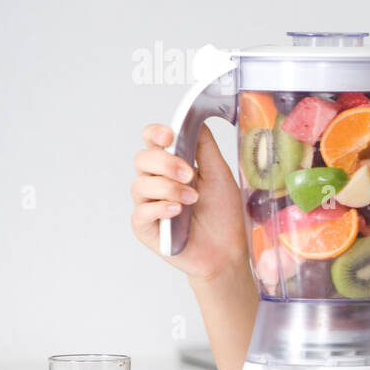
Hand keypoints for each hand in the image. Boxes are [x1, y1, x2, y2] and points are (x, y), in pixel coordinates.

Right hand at [131, 123, 246, 281]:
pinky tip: (177, 211)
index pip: (152, 141)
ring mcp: (148, 205)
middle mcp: (156, 182)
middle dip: (165, 163)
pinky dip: (160, 208)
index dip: (155, 134)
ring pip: (141, 185)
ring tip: (193, 199)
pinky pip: (141, 212)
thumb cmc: (224, 214)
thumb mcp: (219, 175)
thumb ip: (204, 148)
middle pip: (142, 159)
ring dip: (169, 188)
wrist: (228, 250)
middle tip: (190, 174)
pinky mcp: (145, 228)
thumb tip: (195, 119)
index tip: (169, 136)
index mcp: (172, 166)